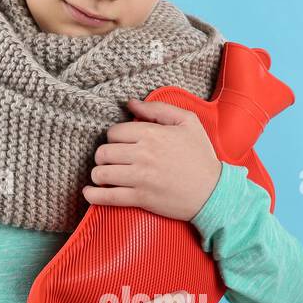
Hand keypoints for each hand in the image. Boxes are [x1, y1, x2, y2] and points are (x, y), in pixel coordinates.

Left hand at [81, 97, 221, 222]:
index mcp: (152, 134)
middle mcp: (143, 154)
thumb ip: (157, 109)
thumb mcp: (187, 123)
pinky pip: (108, 197)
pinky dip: (93, 195)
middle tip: (111, 159)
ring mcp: (140, 178)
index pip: (114, 132)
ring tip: (104, 174)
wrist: (213, 192)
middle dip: (103, 156)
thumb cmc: (200, 156)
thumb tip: (130, 103)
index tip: (120, 144)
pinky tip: (89, 192)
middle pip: (103, 152)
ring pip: (101, 173)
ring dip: (98, 174)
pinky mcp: (140, 198)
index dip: (114, 138)